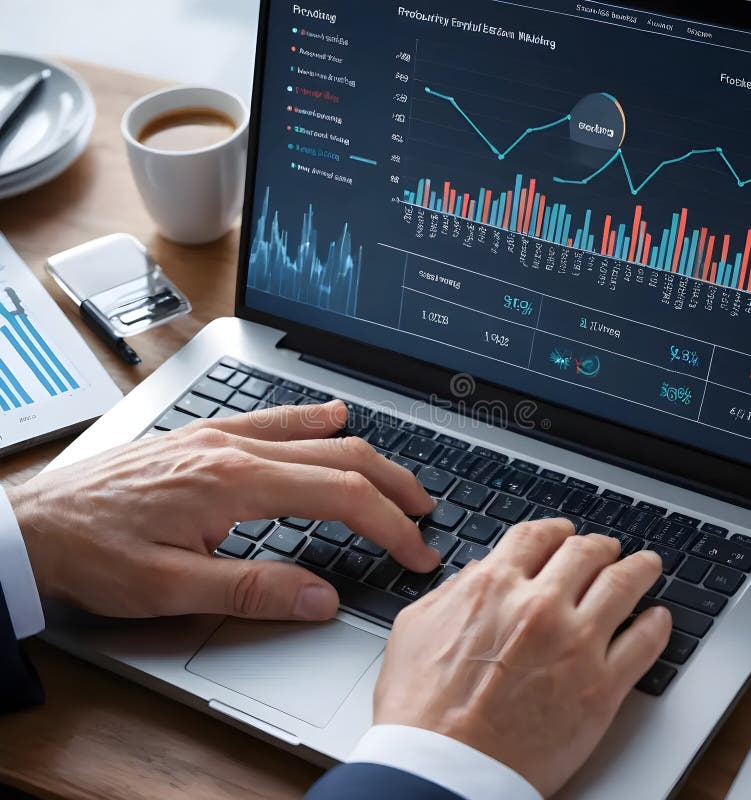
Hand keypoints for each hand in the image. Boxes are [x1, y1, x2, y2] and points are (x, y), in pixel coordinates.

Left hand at [8, 400, 438, 621]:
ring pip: (313, 433)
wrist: (33, 523)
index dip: (388, 524)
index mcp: (234, 483)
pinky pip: (272, 417)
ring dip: (363, 453)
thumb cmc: (92, 551)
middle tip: (424, 511)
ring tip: (396, 474)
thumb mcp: (169, 588)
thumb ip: (252, 590)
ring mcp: (220, 436)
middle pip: (339, 456)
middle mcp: (234, 449)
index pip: (339, 496)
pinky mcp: (206, 435)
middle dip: (391, 485)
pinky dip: (312, 419)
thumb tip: (319, 597)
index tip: (415, 549)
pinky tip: (331, 415)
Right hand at [374, 519, 671, 797]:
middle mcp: (539, 604)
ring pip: (622, 585)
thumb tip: (477, 573)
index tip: (564, 533)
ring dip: (639, 568)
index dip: (556, 530)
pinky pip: (644, 643)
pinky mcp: (601, 687)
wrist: (444, 767)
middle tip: (607, 549)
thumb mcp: (417, 626)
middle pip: (585, 553)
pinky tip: (658, 618)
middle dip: (599, 545)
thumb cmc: (421, 705)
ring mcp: (575, 643)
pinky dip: (656, 624)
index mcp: (493, 585)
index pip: (537, 536)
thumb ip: (450, 591)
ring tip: (646, 565)